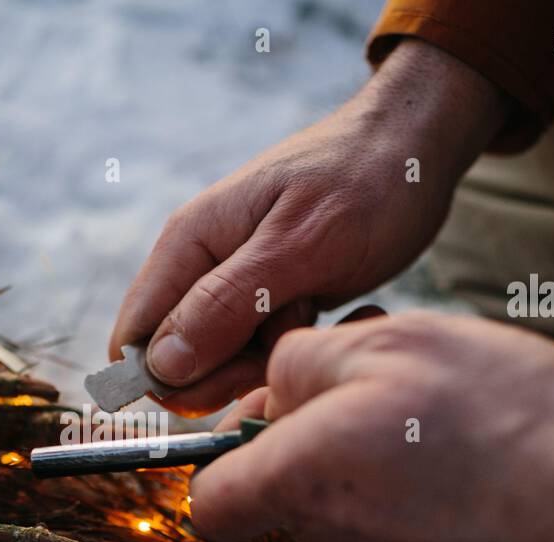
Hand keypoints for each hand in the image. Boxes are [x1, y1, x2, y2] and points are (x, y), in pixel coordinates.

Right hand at [110, 40, 507, 415]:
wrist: (419, 149)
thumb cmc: (366, 180)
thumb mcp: (301, 244)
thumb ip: (227, 302)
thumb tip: (160, 364)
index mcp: (188, 244)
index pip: (134, 338)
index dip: (166, 380)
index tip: (229, 378)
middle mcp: (200, 269)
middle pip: (175, 363)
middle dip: (227, 372)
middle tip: (287, 336)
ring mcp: (234, 288)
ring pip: (221, 364)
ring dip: (266, 359)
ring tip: (312, 310)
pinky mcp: (267, 303)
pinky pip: (258, 353)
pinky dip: (290, 348)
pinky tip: (324, 313)